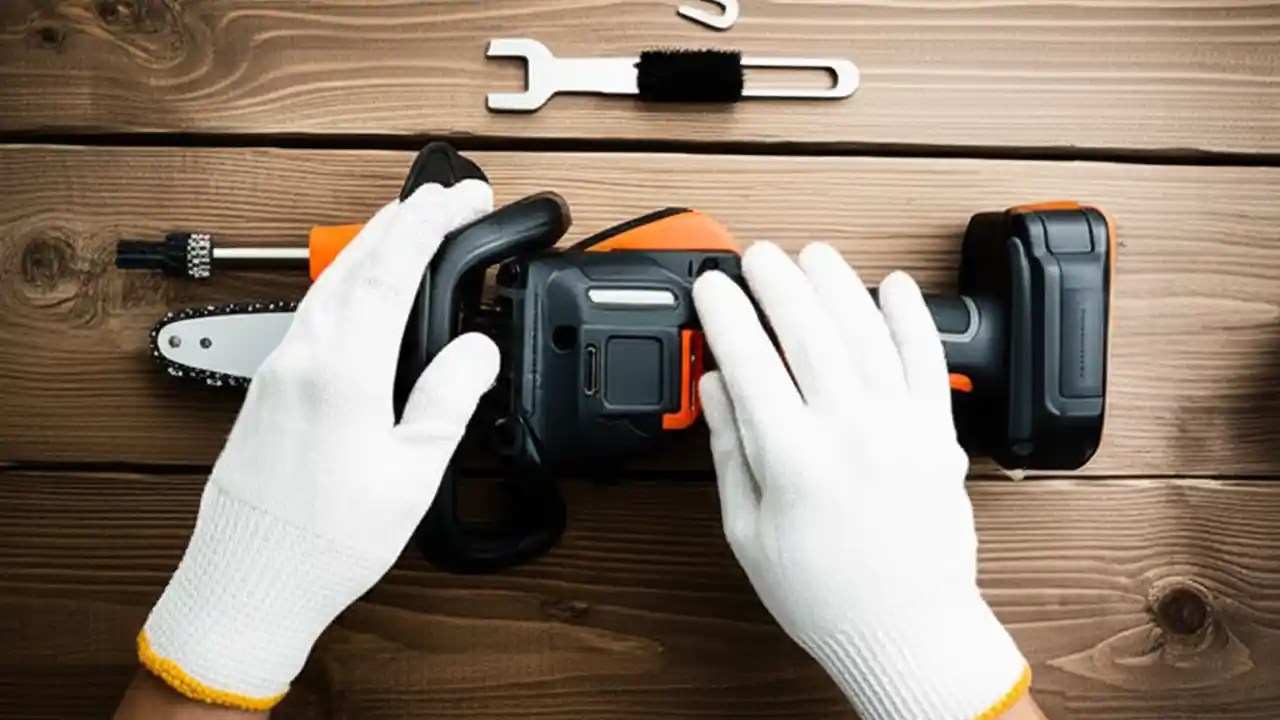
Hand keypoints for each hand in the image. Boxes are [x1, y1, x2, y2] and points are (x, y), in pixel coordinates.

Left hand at [134, 179, 498, 710]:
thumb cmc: (327, 540)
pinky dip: (345, 283)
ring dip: (370, 245)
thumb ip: (447, 401)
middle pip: (353, 262)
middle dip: (402, 220)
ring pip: (327, 283)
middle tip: (445, 199)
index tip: (463, 198)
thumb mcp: (412, 474)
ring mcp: (278, 370)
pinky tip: (359, 292)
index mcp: (343, 372)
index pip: (391, 270)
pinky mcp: (268, 389)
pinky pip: (311, 312)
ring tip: (406, 227)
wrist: (250, 578)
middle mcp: (303, 358)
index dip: (430, 223)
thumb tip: (476, 352)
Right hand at [692, 242, 1030, 719]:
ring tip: (813, 256)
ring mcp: (899, 428)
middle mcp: (849, 432)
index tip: (712, 290)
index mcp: (793, 459)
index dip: (726, 315)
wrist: (905, 630)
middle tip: (757, 256)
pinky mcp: (937, 434)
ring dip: (836, 284)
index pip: (749, 362)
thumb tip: (716, 390)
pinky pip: (927, 361)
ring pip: (865, 332)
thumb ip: (732, 452)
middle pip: (807, 331)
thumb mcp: (748, 531)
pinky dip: (911, 318)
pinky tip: (893, 287)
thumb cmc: (825, 594)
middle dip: (776, 282)